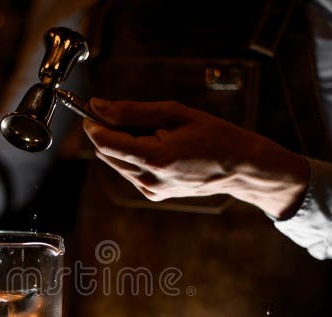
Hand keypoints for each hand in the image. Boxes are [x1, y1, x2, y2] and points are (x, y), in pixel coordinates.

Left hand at [82, 98, 309, 218]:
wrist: (240, 167)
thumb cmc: (213, 134)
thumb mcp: (174, 113)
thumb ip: (131, 111)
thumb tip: (97, 106)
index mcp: (154, 159)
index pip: (104, 142)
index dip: (92, 123)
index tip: (91, 107)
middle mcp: (148, 180)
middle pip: (106, 152)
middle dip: (108, 131)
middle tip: (130, 114)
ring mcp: (150, 191)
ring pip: (116, 162)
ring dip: (122, 143)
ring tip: (154, 131)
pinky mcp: (153, 195)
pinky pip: (130, 171)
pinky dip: (134, 155)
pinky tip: (159, 146)